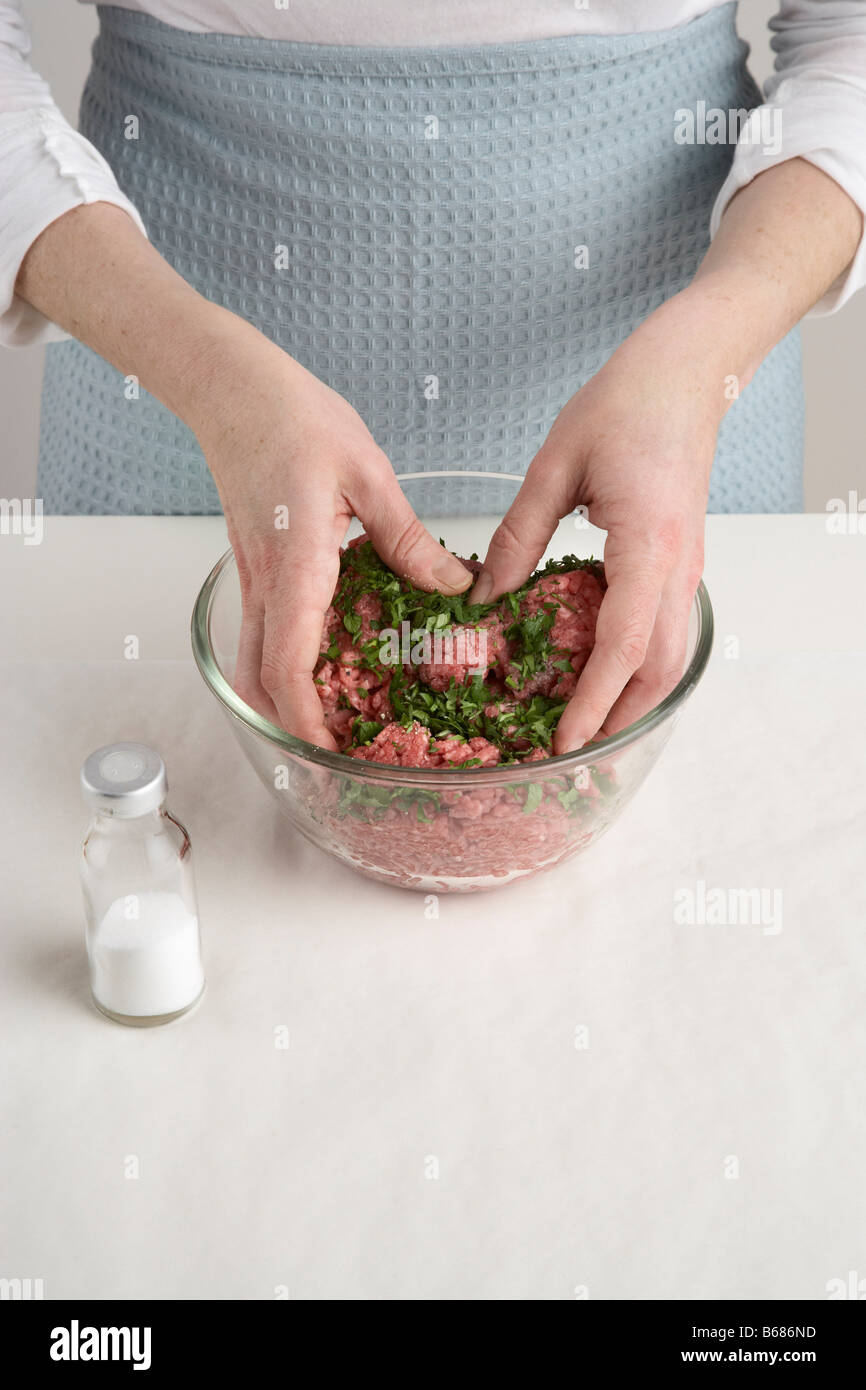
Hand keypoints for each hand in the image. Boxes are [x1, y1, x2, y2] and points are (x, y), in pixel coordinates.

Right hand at [193, 327, 471, 746]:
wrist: (232, 388)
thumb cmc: (293, 418)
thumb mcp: (368, 472)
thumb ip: (407, 536)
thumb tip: (452, 585)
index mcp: (296, 565)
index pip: (288, 662)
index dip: (306, 716)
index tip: (332, 750)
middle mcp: (266, 583)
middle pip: (260, 680)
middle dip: (294, 725)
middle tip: (340, 750)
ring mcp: (253, 578)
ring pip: (252, 662)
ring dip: (283, 700)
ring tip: (331, 720)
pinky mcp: (254, 568)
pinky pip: (262, 632)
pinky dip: (283, 665)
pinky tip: (323, 662)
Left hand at [471, 287, 728, 752]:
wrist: (686, 372)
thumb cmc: (625, 403)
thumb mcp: (554, 466)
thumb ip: (517, 536)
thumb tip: (484, 598)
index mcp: (647, 544)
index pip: (624, 645)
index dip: (592, 702)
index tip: (561, 741)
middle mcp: (677, 566)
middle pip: (658, 669)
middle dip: (618, 719)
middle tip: (568, 752)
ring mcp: (687, 567)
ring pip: (669, 656)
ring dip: (631, 697)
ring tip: (584, 725)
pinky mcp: (682, 561)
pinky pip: (665, 627)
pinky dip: (638, 662)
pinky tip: (600, 669)